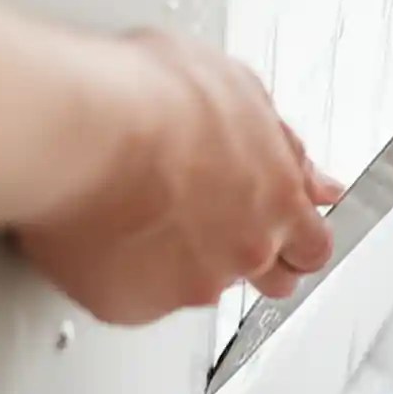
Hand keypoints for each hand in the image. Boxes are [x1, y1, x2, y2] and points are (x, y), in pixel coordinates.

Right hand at [13, 30, 343, 324]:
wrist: (78, 129)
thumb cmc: (148, 96)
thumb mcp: (237, 89)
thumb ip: (282, 146)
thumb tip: (313, 176)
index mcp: (278, 198)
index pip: (314, 245)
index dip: (296, 238)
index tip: (281, 228)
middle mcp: (246, 250)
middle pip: (270, 279)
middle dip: (251, 257)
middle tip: (209, 222)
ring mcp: (192, 283)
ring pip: (200, 286)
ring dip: (182, 261)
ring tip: (140, 212)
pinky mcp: (134, 305)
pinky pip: (138, 297)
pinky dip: (125, 273)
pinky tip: (105, 232)